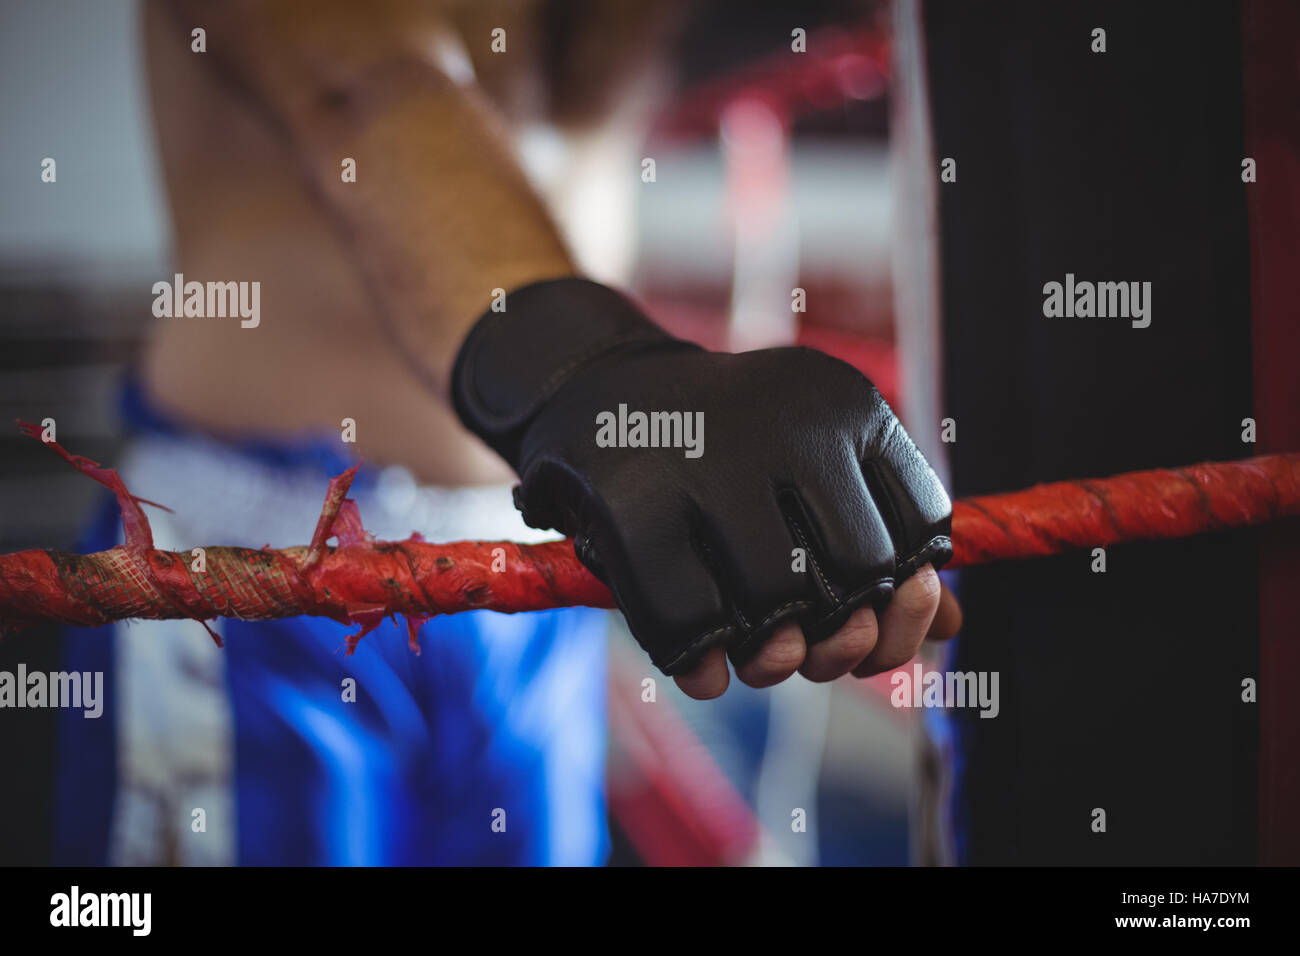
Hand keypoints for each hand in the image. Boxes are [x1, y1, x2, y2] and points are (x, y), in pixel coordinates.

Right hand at [453, 279, 956, 696]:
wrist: (594, 383)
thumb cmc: (718, 439)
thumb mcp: (805, 464)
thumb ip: (876, 534)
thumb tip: (948, 623)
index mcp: (842, 401)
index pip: (920, 522)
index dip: (908, 596)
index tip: (871, 618)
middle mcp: (783, 417)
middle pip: (856, 572)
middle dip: (843, 638)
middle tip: (811, 653)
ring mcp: (705, 455)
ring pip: (776, 602)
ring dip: (775, 660)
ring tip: (760, 660)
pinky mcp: (630, 500)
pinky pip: (689, 619)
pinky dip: (700, 663)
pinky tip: (703, 669)